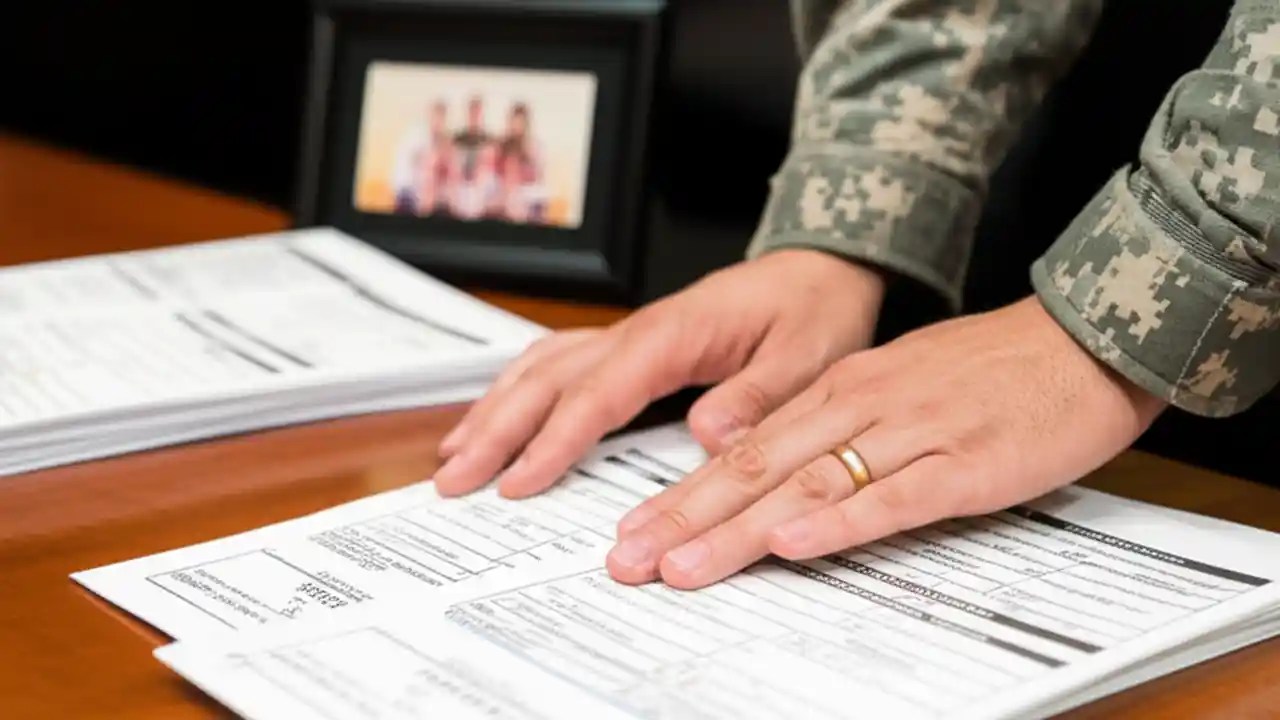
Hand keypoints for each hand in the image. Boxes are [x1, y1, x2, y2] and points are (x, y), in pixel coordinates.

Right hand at [433, 249, 885, 497]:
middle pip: (548, 380)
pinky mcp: (633, 346)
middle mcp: (638, 333)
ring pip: (541, 368)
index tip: (520, 481)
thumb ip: (756, 396)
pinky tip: (498, 412)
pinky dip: (519, 389)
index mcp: (672, 335)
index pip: (598, 392)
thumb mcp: (805, 356)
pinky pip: (560, 362)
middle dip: (497, 430)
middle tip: (454, 480)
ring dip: (494, 410)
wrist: (820, 267)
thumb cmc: (812, 308)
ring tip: (454, 456)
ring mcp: (629, 336)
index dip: (554, 439)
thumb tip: (707, 436)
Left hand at [606, 296, 1166, 588]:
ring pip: (807, 485)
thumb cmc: (989, 368)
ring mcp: (910, 433)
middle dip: (684, 519)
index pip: (743, 450)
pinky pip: (893, 497)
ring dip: (738, 530)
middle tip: (628, 560)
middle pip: (755, 468)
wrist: (1079, 340)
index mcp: (840, 390)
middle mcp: (861, 406)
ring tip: (683, 567)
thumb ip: (837, 427)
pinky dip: (839, 522)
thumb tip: (778, 476)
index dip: (683, 496)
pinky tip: (795, 544)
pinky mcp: (963, 463)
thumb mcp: (895, 385)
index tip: (633, 530)